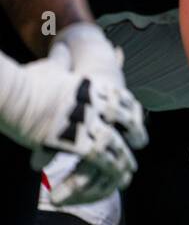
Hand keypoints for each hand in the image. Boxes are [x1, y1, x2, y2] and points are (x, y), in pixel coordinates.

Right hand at [0, 36, 143, 205]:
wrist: (11, 93)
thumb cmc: (26, 82)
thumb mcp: (50, 68)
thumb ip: (61, 60)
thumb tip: (62, 45)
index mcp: (91, 88)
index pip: (121, 99)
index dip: (131, 110)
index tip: (137, 117)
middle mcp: (95, 105)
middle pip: (126, 121)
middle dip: (135, 133)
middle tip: (139, 143)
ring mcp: (87, 123)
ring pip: (117, 144)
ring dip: (124, 158)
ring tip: (128, 169)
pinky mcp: (75, 142)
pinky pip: (99, 161)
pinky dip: (108, 171)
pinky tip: (114, 178)